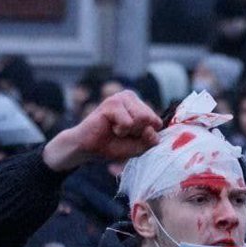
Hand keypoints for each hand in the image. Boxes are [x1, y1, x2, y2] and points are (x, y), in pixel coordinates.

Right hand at [43, 90, 161, 171]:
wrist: (88, 149)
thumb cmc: (113, 145)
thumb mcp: (138, 148)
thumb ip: (150, 140)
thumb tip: (153, 129)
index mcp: (141, 106)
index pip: (158, 122)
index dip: (146, 135)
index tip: (132, 136)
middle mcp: (132, 98)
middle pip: (151, 119)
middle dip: (138, 132)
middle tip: (122, 133)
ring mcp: (122, 98)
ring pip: (142, 119)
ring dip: (129, 131)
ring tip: (116, 130)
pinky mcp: (112, 103)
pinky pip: (128, 122)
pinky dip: (120, 131)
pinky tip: (110, 127)